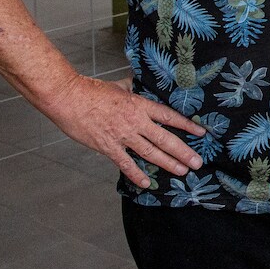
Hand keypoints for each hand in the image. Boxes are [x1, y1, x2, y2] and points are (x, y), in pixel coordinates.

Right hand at [43, 74, 204, 188]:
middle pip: (165, 138)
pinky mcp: (107, 147)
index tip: (201, 132)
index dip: (186, 125)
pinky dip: (136, 174)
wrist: (68, 98)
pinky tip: (147, 183)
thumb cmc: (91, 90)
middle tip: (198, 162)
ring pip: (150, 152)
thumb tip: (140, 85)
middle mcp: (135, 121)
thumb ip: (133, 89)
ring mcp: (122, 135)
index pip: (169, 116)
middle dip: (183, 151)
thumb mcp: (119, 86)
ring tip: (183, 171)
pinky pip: (125, 163)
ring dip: (168, 163)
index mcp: (139, 104)